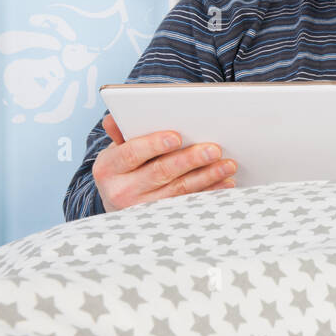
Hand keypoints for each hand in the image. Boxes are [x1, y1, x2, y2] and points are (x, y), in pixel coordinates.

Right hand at [93, 113, 235, 212]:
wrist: (118, 201)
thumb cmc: (123, 167)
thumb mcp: (116, 149)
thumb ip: (121, 132)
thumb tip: (113, 118)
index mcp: (108, 168)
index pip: (131, 154)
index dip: (153, 145)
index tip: (176, 137)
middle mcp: (121, 191)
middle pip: (160, 172)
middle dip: (190, 160)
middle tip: (214, 149)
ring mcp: (142, 208)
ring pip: (179, 190)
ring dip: (207, 176)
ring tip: (228, 165)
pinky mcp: (162, 218)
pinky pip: (190, 203)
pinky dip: (210, 192)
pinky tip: (225, 182)